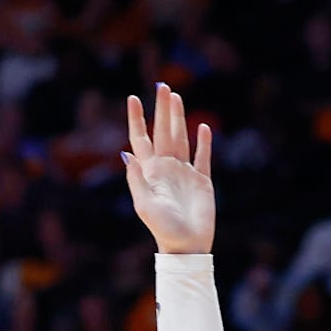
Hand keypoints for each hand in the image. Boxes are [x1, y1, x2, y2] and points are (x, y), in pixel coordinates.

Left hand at [123, 84, 214, 254]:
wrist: (186, 245)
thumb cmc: (162, 228)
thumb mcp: (144, 205)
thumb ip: (136, 180)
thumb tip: (126, 155)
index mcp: (150, 172)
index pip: (141, 139)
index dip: (137, 119)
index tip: (133, 98)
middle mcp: (166, 168)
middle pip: (162, 131)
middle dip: (162, 109)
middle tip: (162, 85)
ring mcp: (184, 173)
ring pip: (181, 138)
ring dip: (179, 118)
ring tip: (176, 98)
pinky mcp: (202, 181)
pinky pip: (202, 157)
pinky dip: (203, 142)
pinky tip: (202, 127)